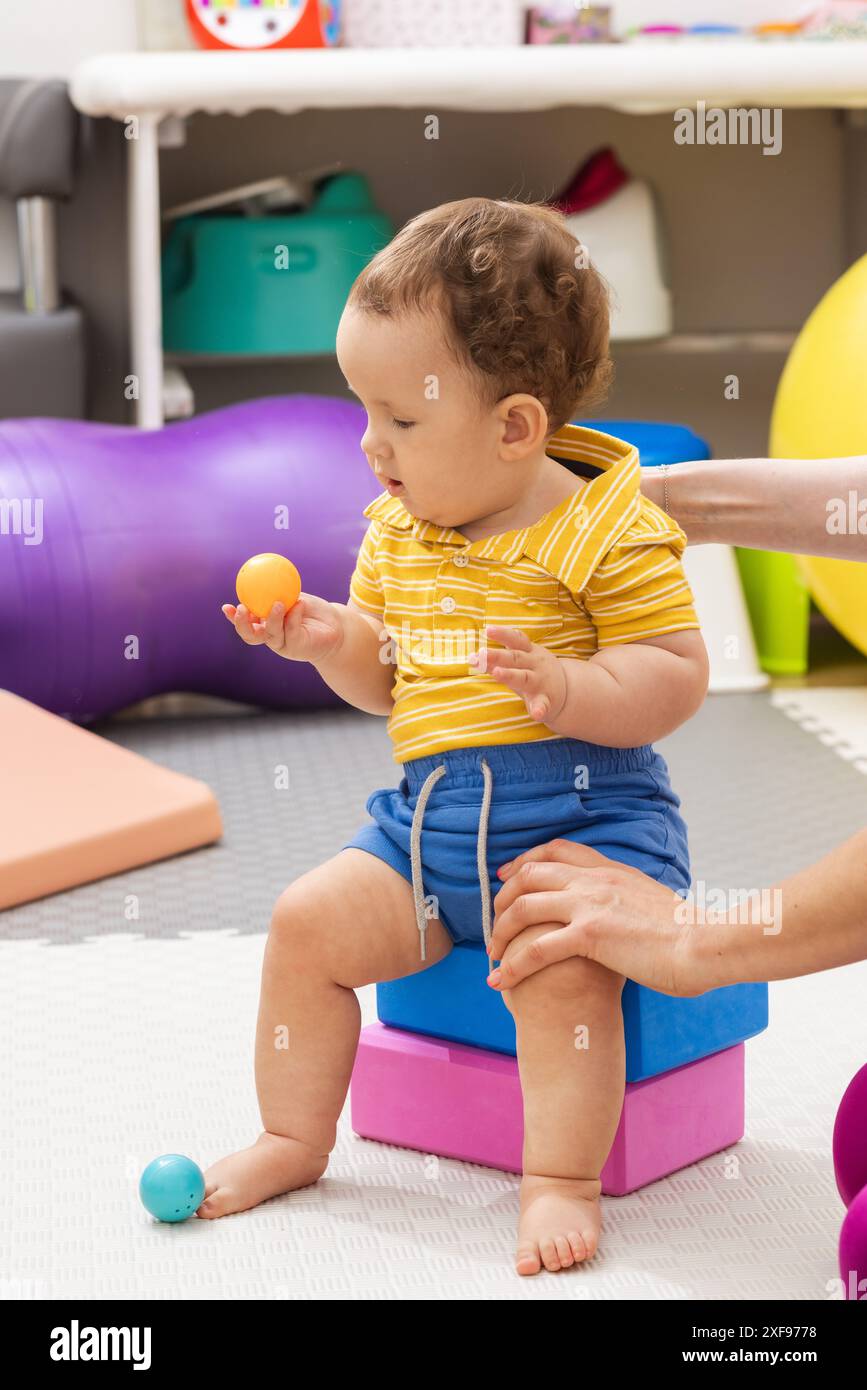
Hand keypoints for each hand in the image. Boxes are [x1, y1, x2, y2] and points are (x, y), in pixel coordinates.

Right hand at [221, 591, 344, 662]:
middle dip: (243, 625)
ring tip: (279, 604)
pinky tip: (300, 604)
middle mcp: (271, 637)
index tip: (226, 607)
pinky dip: (295, 617)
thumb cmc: (310, 609)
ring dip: (273, 619)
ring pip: (271, 635)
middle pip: (250, 636)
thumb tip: (262, 572)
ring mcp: (283, 644)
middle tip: (244, 609)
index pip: (246, 623)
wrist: (334, 625)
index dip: (234, 618)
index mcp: (265, 625)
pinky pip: (292, 632)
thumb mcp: (292, 595)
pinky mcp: (298, 648)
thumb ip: (278, 590)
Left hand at [470, 625, 567, 722]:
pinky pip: (543, 705)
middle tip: (481, 653)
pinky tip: (536, 714)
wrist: (569, 690)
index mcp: (529, 652)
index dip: (502, 634)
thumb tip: (472, 657)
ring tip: (497, 673)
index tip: (488, 629)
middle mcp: (535, 664)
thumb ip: (498, 659)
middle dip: (497, 655)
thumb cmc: (534, 672)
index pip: (516, 639)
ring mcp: (541, 682)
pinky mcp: (546, 701)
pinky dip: (540, 709)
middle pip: (515, 658)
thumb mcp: (520, 662)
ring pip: (524, 678)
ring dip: (510, 675)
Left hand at [486, 839, 702, 996]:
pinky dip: (512, 964)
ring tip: (493, 952)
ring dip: (501, 930)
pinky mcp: (589, 934)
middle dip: (504, 896)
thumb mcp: (653, 902)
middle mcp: (596, 880)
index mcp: (612, 870)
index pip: (558, 850)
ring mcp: (590, 904)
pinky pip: (536, 948)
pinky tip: (500, 980)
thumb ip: (628, 899)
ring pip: (525, 906)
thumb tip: (622, 911)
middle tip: (492, 917)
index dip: (525, 860)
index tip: (508, 873)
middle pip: (531, 874)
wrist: (705, 945)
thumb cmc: (689, 935)